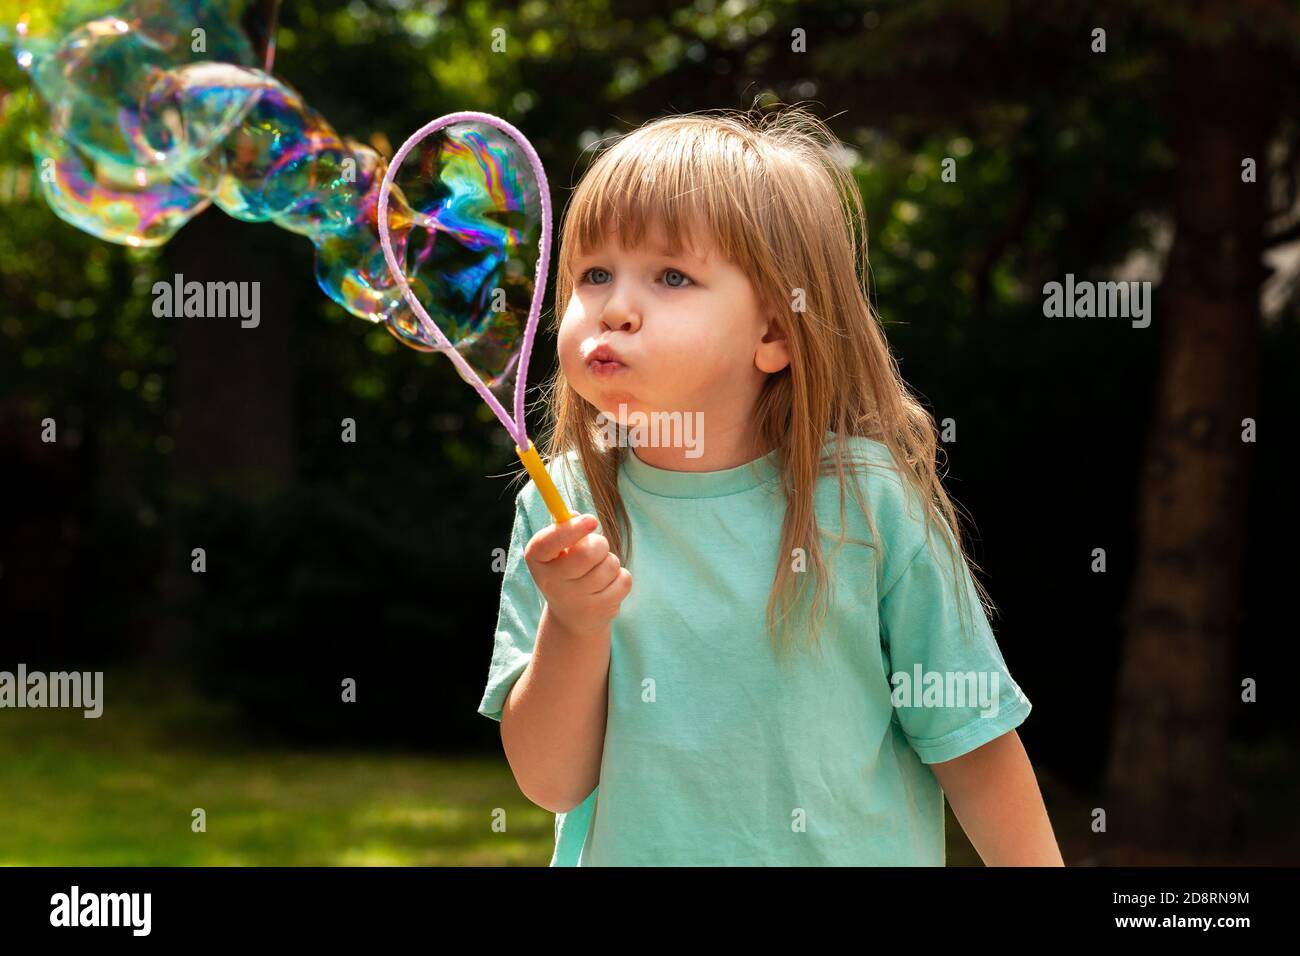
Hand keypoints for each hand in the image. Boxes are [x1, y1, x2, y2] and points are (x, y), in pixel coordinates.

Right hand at [523, 513, 631, 638]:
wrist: (571, 616)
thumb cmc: (566, 569)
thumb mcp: (558, 549)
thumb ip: (565, 528)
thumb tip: (575, 516)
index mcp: (536, 559)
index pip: (547, 543)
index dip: (571, 529)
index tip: (592, 520)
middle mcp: (551, 583)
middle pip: (587, 553)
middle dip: (600, 543)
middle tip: (598, 546)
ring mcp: (576, 600)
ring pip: (610, 565)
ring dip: (611, 561)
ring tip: (599, 569)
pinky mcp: (600, 610)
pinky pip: (623, 580)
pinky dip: (621, 577)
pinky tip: (607, 585)